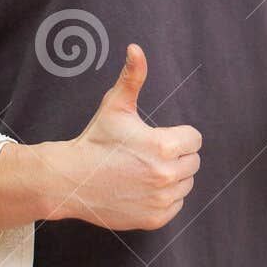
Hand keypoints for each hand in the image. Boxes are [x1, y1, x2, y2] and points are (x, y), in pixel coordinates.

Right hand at [52, 43, 202, 230]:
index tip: (156, 138)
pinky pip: (176, 205)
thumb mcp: (115, 106)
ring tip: (143, 171)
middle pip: (193, 162)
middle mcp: (167, 175)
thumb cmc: (95, 140)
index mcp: (165, 146)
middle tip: (148, 154)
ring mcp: (161, 199)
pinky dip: (163, 198)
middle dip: (176, 156)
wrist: (71, 180)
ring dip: (172, 178)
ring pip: (186, 184)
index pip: (195, 139)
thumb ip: (132, 76)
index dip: (177, 135)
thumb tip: (136, 49)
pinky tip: (141, 188)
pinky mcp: (155, 218)